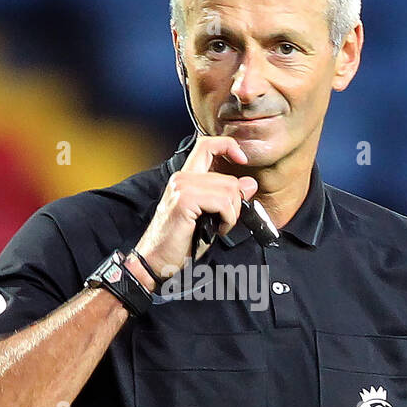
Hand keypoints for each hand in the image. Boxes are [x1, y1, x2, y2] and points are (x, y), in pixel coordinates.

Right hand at [133, 136, 258, 277]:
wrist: (156, 261)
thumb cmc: (179, 243)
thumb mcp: (208, 217)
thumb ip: (227, 197)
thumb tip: (250, 183)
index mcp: (186, 178)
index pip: (208, 144)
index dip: (229, 146)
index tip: (242, 159)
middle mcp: (182, 178)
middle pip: (230, 178)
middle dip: (236, 204)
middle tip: (223, 221)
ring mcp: (182, 187)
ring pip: (230, 190)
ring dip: (231, 214)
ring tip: (217, 226)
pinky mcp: (185, 200)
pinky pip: (224, 202)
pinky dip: (227, 219)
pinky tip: (215, 229)